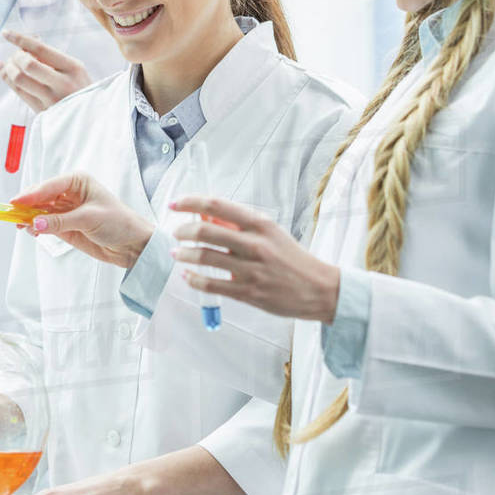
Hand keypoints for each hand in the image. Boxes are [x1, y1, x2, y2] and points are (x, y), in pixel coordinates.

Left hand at [0, 30, 91, 111]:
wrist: (92, 120)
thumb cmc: (82, 92)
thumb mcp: (75, 70)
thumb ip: (52, 58)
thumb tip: (27, 42)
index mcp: (73, 68)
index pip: (41, 48)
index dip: (20, 39)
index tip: (6, 33)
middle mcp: (63, 84)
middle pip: (28, 64)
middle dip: (16, 56)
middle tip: (16, 56)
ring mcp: (52, 100)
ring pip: (19, 80)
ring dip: (9, 69)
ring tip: (10, 65)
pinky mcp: (43, 113)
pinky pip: (19, 93)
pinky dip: (7, 80)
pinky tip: (4, 71)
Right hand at [12, 173, 154, 267]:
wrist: (133, 245)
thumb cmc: (119, 223)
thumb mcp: (89, 219)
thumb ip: (60, 221)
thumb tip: (36, 223)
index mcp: (78, 181)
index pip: (50, 185)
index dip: (32, 194)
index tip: (16, 202)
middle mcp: (70, 193)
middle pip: (41, 197)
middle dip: (27, 205)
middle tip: (11, 213)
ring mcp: (66, 210)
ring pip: (40, 211)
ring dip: (29, 217)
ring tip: (19, 224)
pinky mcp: (65, 226)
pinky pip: (45, 224)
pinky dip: (36, 227)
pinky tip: (29, 230)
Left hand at [170, 195, 339, 321]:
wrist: (318, 288)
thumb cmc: (293, 259)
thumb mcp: (271, 233)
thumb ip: (241, 226)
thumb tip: (208, 217)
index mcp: (261, 224)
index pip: (217, 206)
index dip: (191, 202)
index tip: (176, 203)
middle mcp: (255, 244)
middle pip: (206, 231)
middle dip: (183, 231)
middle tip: (176, 233)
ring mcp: (251, 269)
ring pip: (204, 257)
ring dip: (184, 254)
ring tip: (176, 253)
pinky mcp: (248, 292)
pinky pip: (211, 284)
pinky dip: (194, 279)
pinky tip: (188, 276)